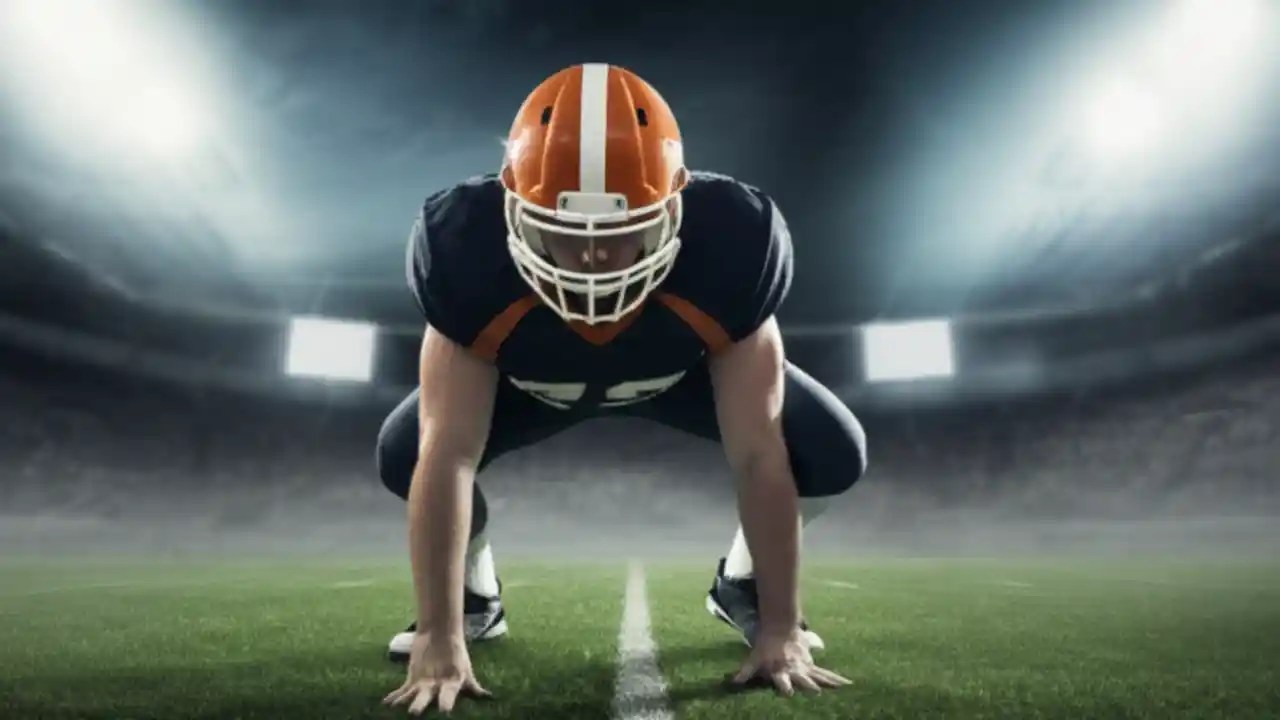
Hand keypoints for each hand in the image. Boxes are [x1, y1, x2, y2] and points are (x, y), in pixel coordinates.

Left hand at [383, 630, 491, 714]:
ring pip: (414, 697)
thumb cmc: (456, 652)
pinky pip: (403, 692)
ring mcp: (424, 687)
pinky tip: (386, 703)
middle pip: (428, 700)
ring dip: (405, 702)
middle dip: (421, 706)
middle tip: (414, 713)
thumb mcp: (465, 667)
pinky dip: (395, 697)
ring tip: (396, 708)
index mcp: (452, 687)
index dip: (445, 703)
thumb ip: (472, 684)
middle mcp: (437, 690)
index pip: (448, 696)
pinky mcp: (413, 682)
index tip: (444, 711)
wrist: (441, 636)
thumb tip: (487, 697)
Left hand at [730, 626, 850, 695]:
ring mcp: (805, 666)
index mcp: (779, 670)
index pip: (782, 680)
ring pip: (818, 676)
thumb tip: (733, 682)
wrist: (779, 627)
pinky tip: (848, 683)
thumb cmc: (765, 647)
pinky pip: (825, 672)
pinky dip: (836, 678)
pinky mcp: (812, 663)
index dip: (784, 686)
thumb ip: (745, 672)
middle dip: (808, 685)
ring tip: (843, 689)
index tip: (787, 693)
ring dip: (829, 682)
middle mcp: (794, 669)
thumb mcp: (754, 659)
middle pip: (803, 678)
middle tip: (816, 692)